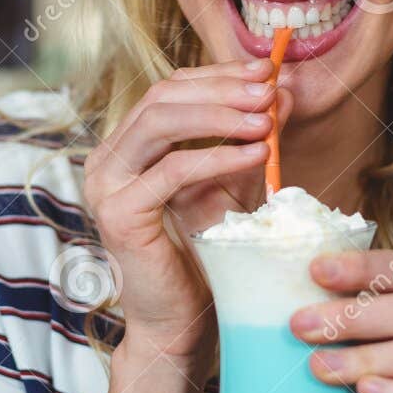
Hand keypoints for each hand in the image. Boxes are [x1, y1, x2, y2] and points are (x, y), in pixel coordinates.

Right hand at [82, 58, 292, 372]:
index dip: (219, 74)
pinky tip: (257, 154)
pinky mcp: (118, 213)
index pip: (170, 89)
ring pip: (161, 122)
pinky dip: (218, 156)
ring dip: (220, 115)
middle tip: (270, 89)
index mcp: (127, 145)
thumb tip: (286, 89)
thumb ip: (253, 137)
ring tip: (266, 118)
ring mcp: (106, 184)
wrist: (182, 324)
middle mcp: (107, 158)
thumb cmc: (206, 257)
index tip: (268, 69)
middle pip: (163, 96)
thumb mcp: (235, 184)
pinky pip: (172, 170)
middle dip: (222, 88)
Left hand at [290, 250, 392, 392]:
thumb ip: (352, 311)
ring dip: (369, 358)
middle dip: (354, 316)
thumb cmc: (387, 378)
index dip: (362, 268)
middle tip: (300, 326)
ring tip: (319, 367)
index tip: (314, 271)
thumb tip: (289, 286)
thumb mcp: (371, 338)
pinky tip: (366, 392)